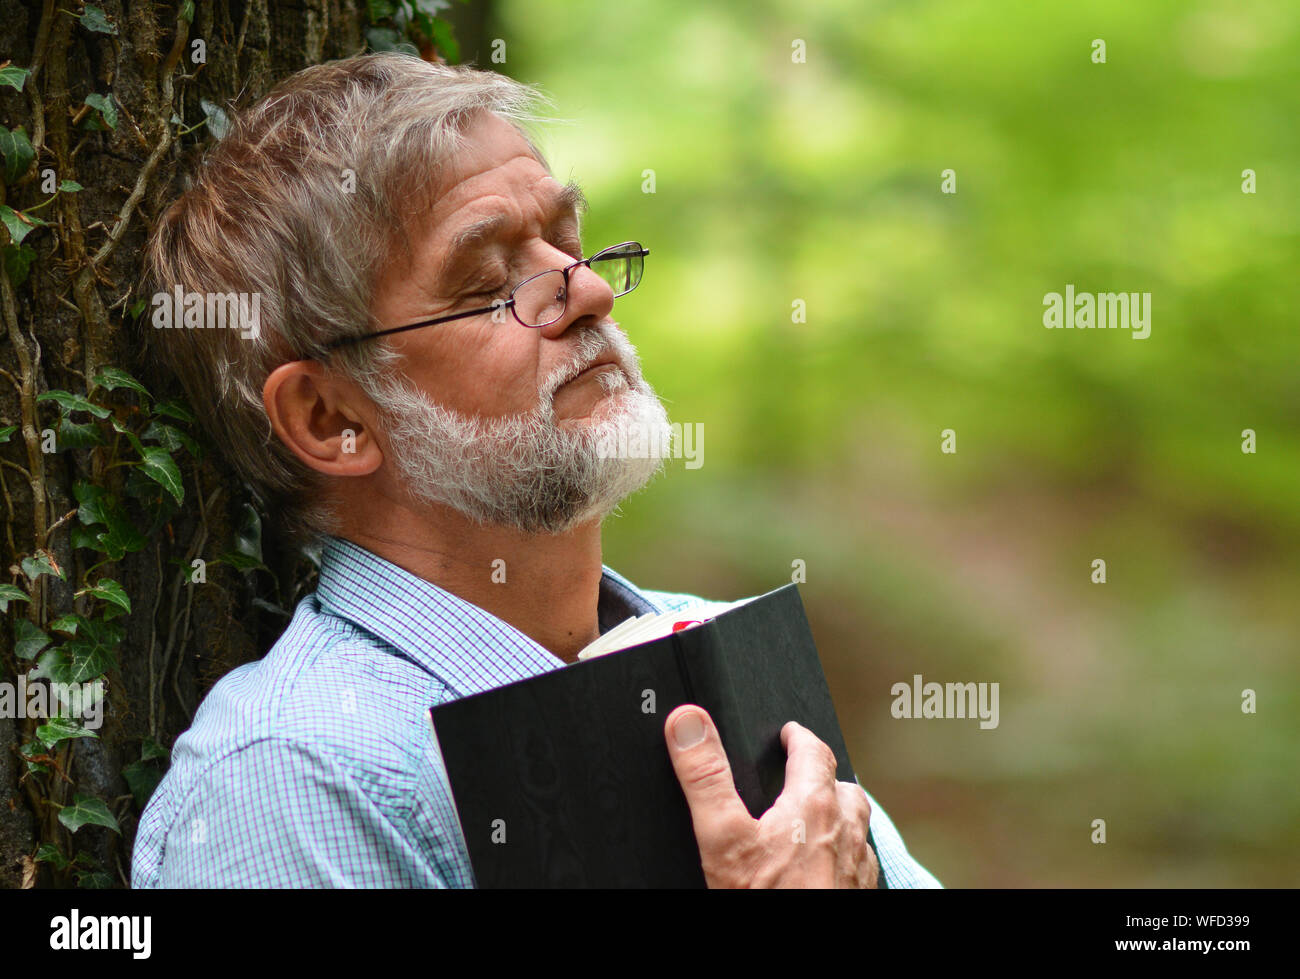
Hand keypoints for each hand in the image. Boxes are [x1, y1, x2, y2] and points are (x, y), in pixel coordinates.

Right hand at [664, 704, 878, 887]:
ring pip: (857, 826)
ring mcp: (857, 868)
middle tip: (802, 773)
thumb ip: (705, 777)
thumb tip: (688, 722)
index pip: (814, 751)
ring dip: (840, 814)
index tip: (788, 732)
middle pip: (843, 788)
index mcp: (814, 805)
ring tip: (819, 816)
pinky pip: (859, 864)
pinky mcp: (859, 897)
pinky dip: (845, 855)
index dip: (798, 737)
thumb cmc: (768, 901)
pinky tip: (828, 868)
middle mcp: (845, 832)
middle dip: (823, 776)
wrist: (800, 964)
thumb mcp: (723, 836)